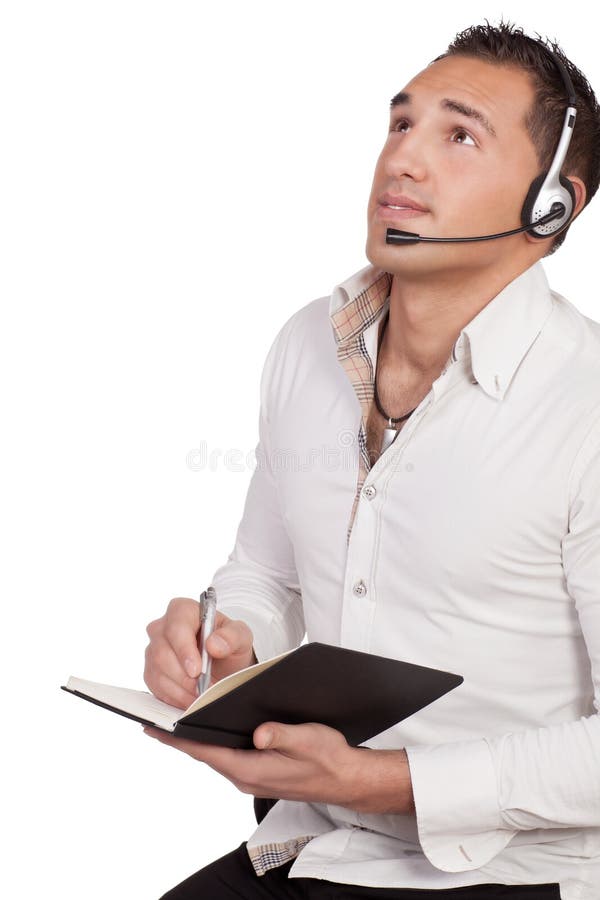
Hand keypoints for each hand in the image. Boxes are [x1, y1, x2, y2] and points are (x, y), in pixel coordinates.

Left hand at [142, 720, 414, 813]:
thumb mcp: (307, 740)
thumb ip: (281, 735)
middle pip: (205, 753)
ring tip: (175, 717)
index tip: (153, 727)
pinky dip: (213, 741)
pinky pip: (227, 754)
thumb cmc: (328, 759)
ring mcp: (251, 774)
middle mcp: (245, 775)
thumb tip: (258, 732)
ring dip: (196, 739)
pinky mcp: (258, 769)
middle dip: (180, 736)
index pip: (206, 752)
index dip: (179, 739)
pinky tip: (210, 725)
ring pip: (215, 754)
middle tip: (154, 717)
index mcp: (251, 769)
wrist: (345, 779)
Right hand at [144, 596, 257, 709]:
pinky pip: (156, 686)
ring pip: (157, 672)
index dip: (184, 650)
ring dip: (181, 688)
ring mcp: (154, 649)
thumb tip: (214, 644)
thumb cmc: (228, 643)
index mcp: (182, 610)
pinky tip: (190, 697)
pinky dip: (175, 696)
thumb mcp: (240, 636)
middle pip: (162, 653)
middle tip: (204, 687)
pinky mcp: (151, 670)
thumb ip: (232, 636)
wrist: (223, 662)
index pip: (176, 627)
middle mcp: (162, 627)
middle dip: (185, 676)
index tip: (197, 670)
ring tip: (201, 693)